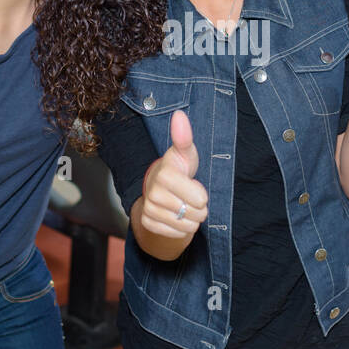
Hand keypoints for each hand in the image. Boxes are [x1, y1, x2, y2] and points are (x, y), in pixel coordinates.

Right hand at [138, 111, 208, 238]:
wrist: (159, 190)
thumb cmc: (178, 170)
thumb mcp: (185, 153)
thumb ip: (184, 137)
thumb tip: (179, 115)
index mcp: (165, 173)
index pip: (199, 197)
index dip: (201, 194)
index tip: (195, 186)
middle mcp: (154, 191)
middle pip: (196, 212)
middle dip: (199, 207)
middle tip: (189, 197)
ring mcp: (149, 208)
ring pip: (188, 224)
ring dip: (191, 218)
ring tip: (184, 206)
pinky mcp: (147, 222)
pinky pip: (177, 233)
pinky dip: (181, 228)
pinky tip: (175, 216)